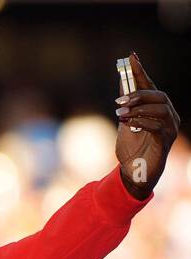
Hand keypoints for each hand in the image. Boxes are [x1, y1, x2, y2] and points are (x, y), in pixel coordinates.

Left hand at [115, 52, 179, 200]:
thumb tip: (122, 83)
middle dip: (138, 95)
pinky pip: (158, 125)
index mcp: (155, 108)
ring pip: (160, 108)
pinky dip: (142, 122)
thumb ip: (126, 106)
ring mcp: (170, 127)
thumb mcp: (124, 123)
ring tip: (120, 114)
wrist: (133, 172)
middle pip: (158, 95)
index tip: (131, 56)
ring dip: (138, 109)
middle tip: (118, 102)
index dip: (140, 70)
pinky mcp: (167, 140)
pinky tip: (129, 124)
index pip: (149, 84)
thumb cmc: (131, 147)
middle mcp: (167, 114)